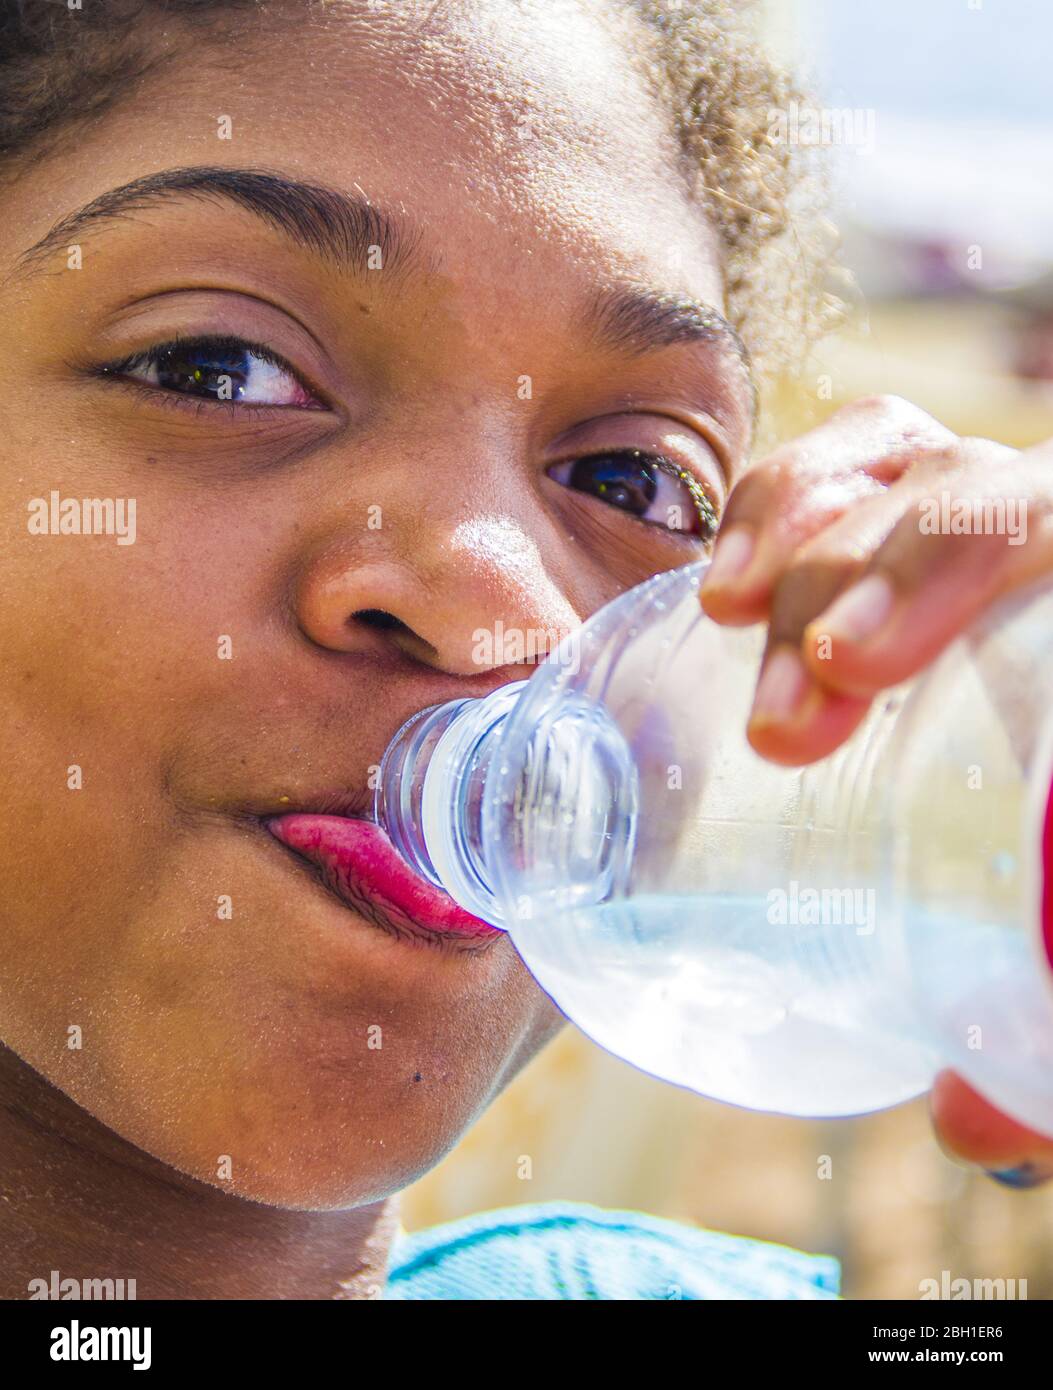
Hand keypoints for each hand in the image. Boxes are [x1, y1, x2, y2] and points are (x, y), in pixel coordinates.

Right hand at [701, 394, 1052, 1185]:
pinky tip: (732, 580)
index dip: (956, 557)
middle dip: (858, 580)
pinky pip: (854, 459)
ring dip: (803, 525)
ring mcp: (991, 524)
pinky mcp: (914, 534)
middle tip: (782, 725)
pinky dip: (784, 498)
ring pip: (904, 452)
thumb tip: (967, 1121)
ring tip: (728, 615)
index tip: (847, 667)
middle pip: (973, 487)